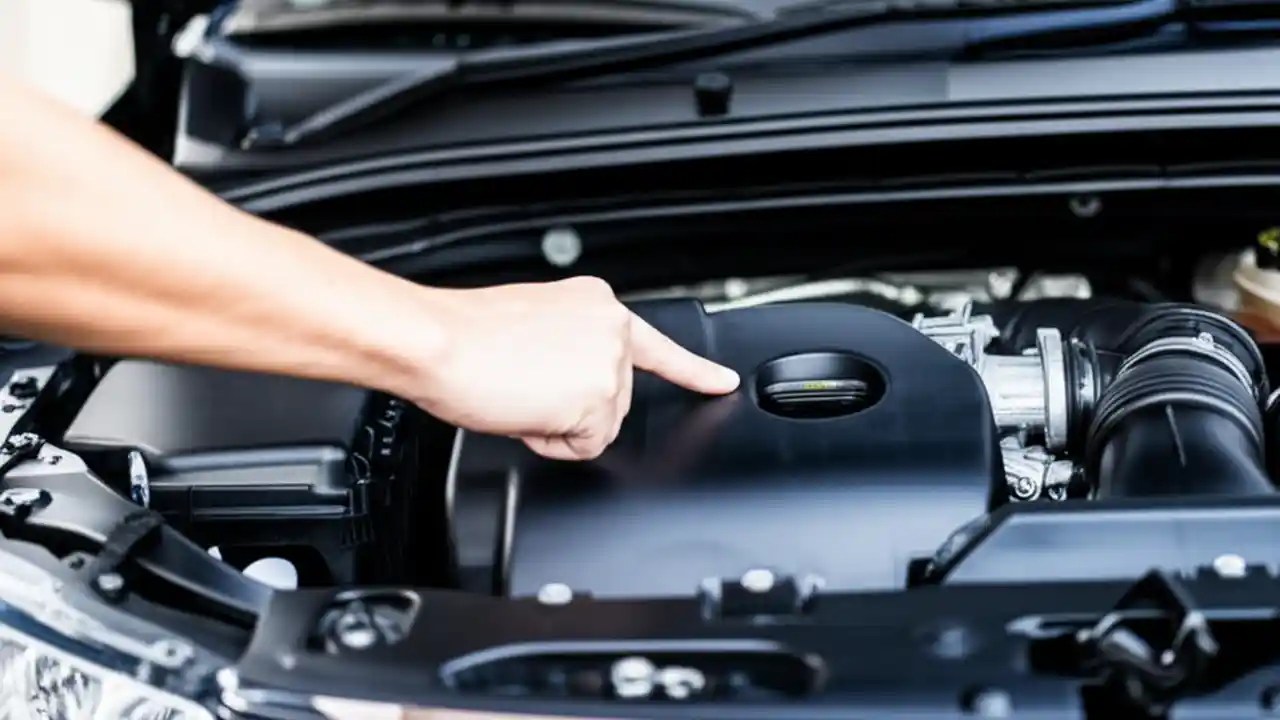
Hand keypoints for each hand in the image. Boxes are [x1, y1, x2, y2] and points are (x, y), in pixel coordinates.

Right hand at [408, 277, 738, 459]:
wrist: (438, 341)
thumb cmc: (465, 335)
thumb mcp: (534, 325)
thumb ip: (570, 345)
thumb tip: (567, 378)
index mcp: (596, 304)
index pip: (657, 344)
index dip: (694, 370)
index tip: (723, 382)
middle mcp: (612, 329)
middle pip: (614, 400)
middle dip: (573, 407)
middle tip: (524, 386)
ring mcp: (610, 365)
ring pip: (600, 425)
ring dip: (560, 424)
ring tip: (519, 392)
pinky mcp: (598, 400)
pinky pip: (584, 447)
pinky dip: (553, 443)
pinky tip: (526, 411)